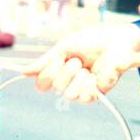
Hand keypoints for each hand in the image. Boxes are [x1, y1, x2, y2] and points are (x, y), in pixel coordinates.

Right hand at [21, 22, 139, 102]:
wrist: (116, 41)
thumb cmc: (92, 41)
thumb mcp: (65, 47)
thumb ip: (46, 61)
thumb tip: (23, 72)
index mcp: (59, 70)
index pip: (41, 84)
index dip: (46, 74)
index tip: (58, 59)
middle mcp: (68, 82)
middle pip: (55, 87)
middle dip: (66, 70)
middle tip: (78, 60)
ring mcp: (81, 89)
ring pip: (68, 95)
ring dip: (77, 77)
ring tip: (87, 67)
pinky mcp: (96, 94)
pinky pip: (84, 98)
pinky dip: (88, 84)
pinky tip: (94, 75)